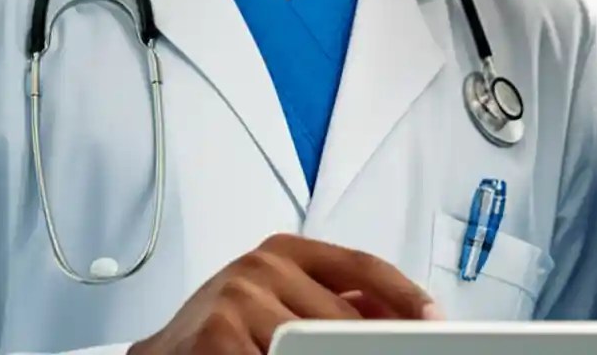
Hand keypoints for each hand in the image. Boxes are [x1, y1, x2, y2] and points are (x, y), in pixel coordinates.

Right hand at [128, 234, 440, 354]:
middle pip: (346, 318)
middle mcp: (260, 266)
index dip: (405, 296)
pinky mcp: (216, 336)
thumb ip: (333, 303)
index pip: (363, 267)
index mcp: (284, 251)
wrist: (160, 354)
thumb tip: (403, 318)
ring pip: (314, 346)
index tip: (435, 320)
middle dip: (369, 347)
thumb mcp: (281, 300)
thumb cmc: (225, 331)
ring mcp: (236, 299)